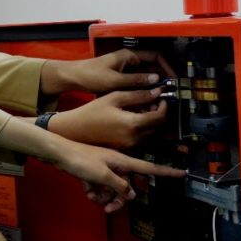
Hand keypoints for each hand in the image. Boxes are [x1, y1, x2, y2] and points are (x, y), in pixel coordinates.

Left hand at [41, 49, 174, 95]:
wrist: (72, 77)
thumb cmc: (90, 75)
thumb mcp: (114, 80)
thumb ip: (136, 81)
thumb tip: (156, 80)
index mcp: (129, 55)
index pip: (155, 55)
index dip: (167, 66)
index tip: (173, 78)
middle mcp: (129, 60)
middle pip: (153, 66)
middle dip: (163, 77)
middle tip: (170, 91)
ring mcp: (126, 68)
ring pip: (146, 75)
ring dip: (154, 84)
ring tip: (161, 97)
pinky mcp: (121, 77)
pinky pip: (138, 81)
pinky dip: (144, 88)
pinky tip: (148, 99)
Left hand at [48, 136, 184, 212]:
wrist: (58, 152)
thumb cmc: (79, 159)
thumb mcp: (102, 175)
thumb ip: (119, 185)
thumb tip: (132, 194)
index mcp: (122, 161)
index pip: (149, 168)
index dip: (166, 172)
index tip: (182, 173)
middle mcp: (117, 164)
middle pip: (128, 187)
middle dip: (118, 199)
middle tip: (109, 208)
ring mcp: (106, 168)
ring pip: (113, 189)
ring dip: (104, 197)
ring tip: (92, 196)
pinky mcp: (95, 172)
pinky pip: (101, 187)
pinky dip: (95, 191)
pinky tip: (86, 190)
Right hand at [49, 93, 168, 148]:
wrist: (76, 130)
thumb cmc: (93, 111)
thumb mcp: (114, 97)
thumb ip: (138, 94)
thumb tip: (157, 91)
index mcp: (133, 124)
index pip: (160, 117)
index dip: (165, 106)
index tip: (161, 98)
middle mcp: (135, 138)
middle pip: (160, 127)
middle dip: (160, 113)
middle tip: (152, 102)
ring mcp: (131, 146)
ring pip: (153, 134)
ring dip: (153, 122)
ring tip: (142, 109)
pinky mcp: (126, 149)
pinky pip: (143, 139)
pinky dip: (144, 129)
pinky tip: (134, 119)